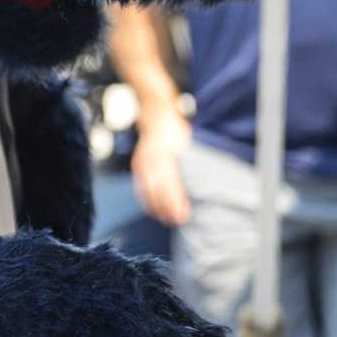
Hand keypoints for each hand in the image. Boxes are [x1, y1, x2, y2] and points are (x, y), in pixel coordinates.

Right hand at [130, 104, 193, 225]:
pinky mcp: (137, 165)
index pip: (171, 184)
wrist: (156, 115)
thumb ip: (188, 163)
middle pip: (158, 190)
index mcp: (166, 155)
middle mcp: (152, 160)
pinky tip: (154, 209)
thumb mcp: (186, 143)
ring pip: (147, 191)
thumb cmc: (175, 130)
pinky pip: (140, 186)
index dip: (176, 201)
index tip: (184, 214)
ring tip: (167, 219)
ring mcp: (142, 163)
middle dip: (167, 208)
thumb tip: (200, 185)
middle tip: (177, 221)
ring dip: (157, 207)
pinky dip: (146, 200)